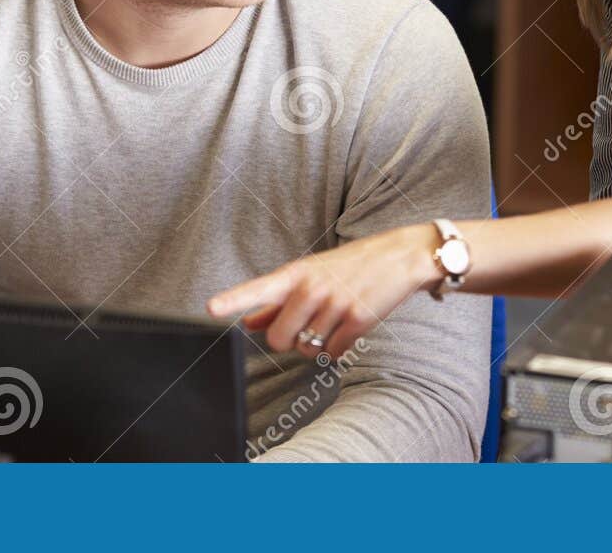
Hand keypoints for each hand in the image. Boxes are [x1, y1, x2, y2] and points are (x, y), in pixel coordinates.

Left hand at [207, 224, 443, 359]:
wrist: (400, 257)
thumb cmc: (350, 266)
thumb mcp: (312, 274)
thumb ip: (277, 301)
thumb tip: (248, 322)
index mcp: (297, 273)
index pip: (259, 288)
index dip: (233, 300)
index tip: (210, 308)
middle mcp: (313, 287)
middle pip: (279, 338)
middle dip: (288, 340)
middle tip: (305, 326)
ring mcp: (335, 303)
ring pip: (306, 349)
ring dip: (316, 344)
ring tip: (333, 319)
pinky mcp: (358, 319)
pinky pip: (331, 354)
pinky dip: (337, 349)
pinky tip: (348, 328)